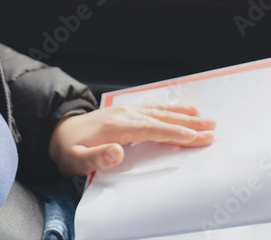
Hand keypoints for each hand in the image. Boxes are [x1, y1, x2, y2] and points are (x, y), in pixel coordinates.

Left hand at [48, 103, 215, 176]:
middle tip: (213, 129)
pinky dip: (170, 109)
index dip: (176, 134)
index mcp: (116, 127)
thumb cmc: (69, 151)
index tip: (197, 138)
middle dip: (189, 124)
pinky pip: (152, 108)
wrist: (58, 134)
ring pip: (159, 111)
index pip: (152, 130)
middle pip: (162, 119)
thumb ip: (96, 158)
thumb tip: (116, 152)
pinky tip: (182, 111)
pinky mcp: (125, 111)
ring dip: (183, 115)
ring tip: (205, 118)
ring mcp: (125, 110)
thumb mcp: (76, 161)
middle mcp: (123, 115)